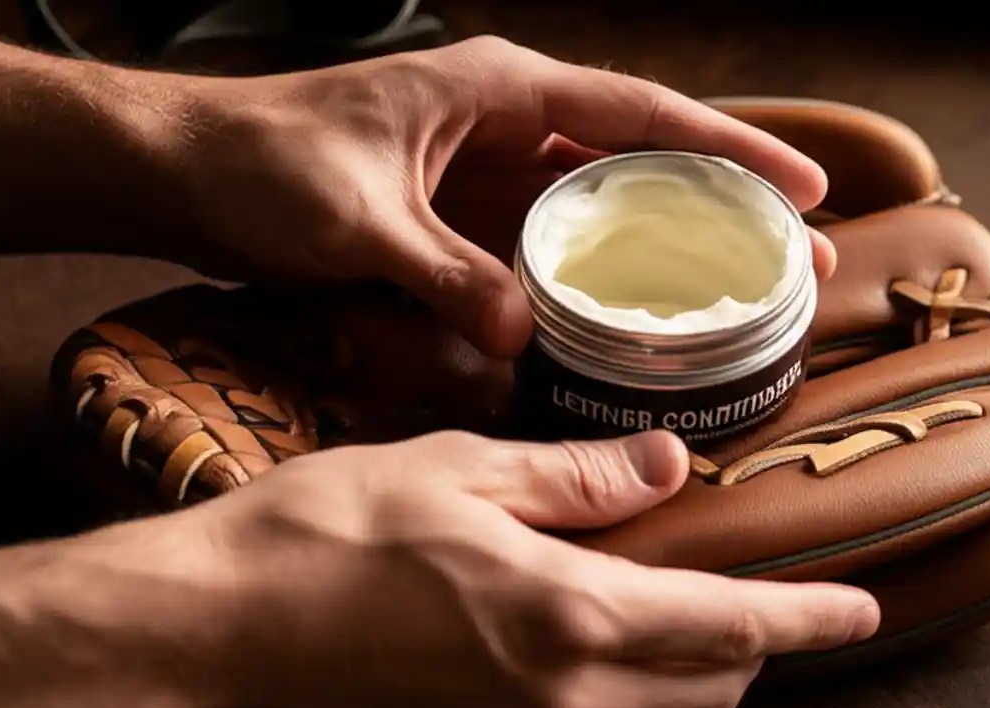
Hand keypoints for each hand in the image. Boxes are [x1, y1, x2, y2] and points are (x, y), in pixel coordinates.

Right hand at [82, 430, 876, 707]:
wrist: (226, 621)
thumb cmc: (331, 532)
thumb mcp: (462, 473)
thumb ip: (575, 478)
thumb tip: (666, 464)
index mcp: (567, 617)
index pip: (729, 629)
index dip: (807, 618)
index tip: (860, 609)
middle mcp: (562, 698)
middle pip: (711, 689)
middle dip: (754, 642)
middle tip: (764, 585)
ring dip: (699, 670)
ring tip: (693, 606)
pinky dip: (636, 690)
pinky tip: (610, 634)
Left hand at [152, 35, 837, 357]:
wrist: (186, 171)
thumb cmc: (260, 164)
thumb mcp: (358, 220)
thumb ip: (445, 273)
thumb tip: (523, 336)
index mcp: (500, 90)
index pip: (641, 113)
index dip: (731, 148)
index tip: (803, 185)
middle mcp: (509, 122)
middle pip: (644, 159)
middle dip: (726, 205)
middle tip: (798, 260)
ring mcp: (491, 169)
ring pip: (607, 203)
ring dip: (672, 245)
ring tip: (742, 296)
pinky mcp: (467, 213)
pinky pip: (556, 241)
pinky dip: (601, 273)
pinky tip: (634, 317)